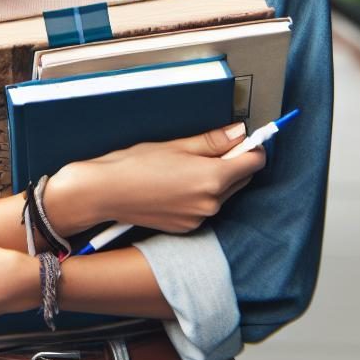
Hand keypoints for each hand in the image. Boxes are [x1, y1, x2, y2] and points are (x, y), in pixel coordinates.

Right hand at [53, 124, 265, 234]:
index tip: (243, 138)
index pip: (254, 162)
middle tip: (208, 147)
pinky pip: (206, 207)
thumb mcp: (176, 145)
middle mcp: (211, 203)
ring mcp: (200, 218)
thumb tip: (239, 132)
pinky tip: (176, 184)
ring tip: (184, 166)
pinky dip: (200, 194)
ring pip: (224, 193)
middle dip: (233, 162)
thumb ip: (212, 141)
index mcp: (211, 179)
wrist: (105, 193)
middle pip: (242, 178)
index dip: (251, 147)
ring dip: (216, 179)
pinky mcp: (188, 227)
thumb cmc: (134, 165)